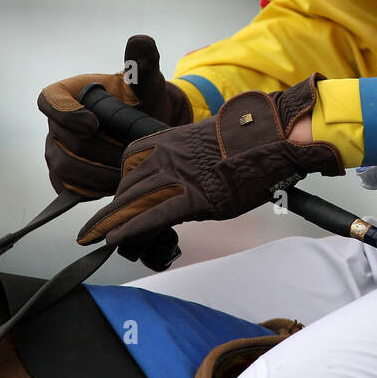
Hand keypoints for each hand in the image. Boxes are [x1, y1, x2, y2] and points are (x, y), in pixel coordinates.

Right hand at [38, 34, 192, 198]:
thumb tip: (140, 41)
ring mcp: (57, 150)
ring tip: (127, 172)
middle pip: (66, 142)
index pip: (50, 100)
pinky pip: (69, 187)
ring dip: (98, 174)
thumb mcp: (147, 80)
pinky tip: (117, 183)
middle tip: (129, 155)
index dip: (67, 114)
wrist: (146, 128)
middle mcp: (56, 123)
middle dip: (100, 151)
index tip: (94, 124)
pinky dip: (93, 189)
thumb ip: (144, 61)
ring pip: (67, 168)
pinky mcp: (65, 176)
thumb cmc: (142, 99)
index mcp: (68, 93)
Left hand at [76, 75, 342, 248]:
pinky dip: (130, 229)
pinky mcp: (193, 197)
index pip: (131, 161)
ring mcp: (179, 175)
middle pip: (128, 185)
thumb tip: (186, 177)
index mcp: (172, 139)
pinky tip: (115, 239)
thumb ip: (189, 159)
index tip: (120, 200)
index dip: (123, 183)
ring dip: (115, 222)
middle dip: (117, 208)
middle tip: (109, 227)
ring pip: (133, 201)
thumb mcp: (211, 143)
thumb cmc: (251, 139)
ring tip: (102, 238)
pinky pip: (152, 215)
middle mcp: (168, 155)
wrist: (274, 137)